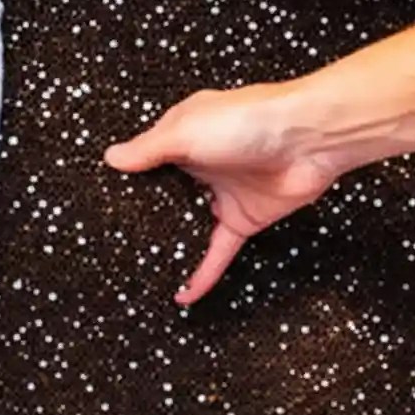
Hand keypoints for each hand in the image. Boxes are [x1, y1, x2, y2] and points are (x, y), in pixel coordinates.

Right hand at [105, 83, 341, 304]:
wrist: (309, 140)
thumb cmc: (250, 120)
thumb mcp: (186, 130)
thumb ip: (148, 149)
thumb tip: (112, 157)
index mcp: (185, 135)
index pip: (150, 158)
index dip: (130, 177)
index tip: (105, 199)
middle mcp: (203, 165)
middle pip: (168, 196)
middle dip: (147, 217)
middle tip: (118, 241)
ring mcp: (223, 194)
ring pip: (191, 227)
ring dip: (173, 247)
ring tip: (144, 272)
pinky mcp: (244, 220)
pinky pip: (218, 252)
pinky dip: (203, 274)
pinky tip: (185, 295)